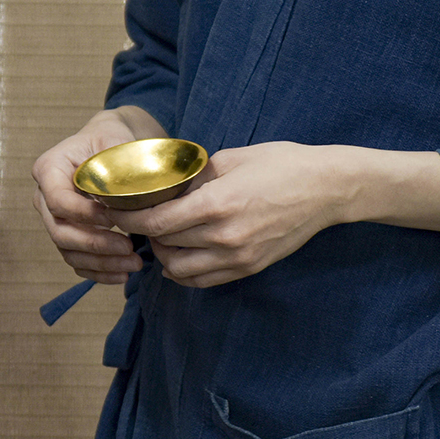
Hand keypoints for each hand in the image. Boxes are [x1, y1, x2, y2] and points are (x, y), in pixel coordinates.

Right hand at [32, 107, 165, 284]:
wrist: (110, 144)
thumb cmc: (111, 138)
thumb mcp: (114, 139)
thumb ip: (116, 163)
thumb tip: (122, 197)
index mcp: (49, 168)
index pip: (58, 200)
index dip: (84, 214)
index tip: (114, 218)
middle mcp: (44, 195)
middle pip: (59, 230)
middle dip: (95, 244)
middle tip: (130, 248)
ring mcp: (54, 217)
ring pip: (68, 250)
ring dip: (100, 263)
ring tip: (134, 264)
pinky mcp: (68, 233)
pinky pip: (76, 260)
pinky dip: (98, 272)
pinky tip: (123, 273)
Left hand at [115, 141, 439, 288]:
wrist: (328, 188)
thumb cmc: (280, 164)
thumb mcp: (230, 158)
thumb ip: (194, 175)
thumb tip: (164, 181)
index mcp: (216, 205)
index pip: (155, 223)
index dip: (126, 219)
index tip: (111, 209)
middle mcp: (224, 238)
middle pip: (163, 248)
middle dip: (140, 235)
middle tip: (131, 219)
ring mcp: (239, 257)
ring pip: (179, 272)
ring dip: (161, 255)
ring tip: (157, 236)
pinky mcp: (250, 268)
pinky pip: (204, 280)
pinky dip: (183, 271)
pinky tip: (179, 252)